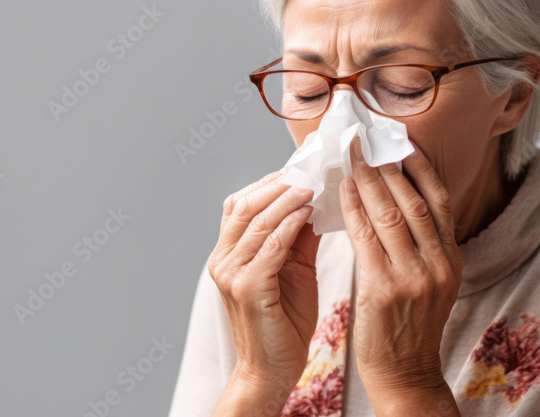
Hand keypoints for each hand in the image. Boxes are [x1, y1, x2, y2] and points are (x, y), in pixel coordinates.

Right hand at [207, 171, 321, 388]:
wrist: (272, 370)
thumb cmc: (284, 323)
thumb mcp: (293, 270)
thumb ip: (298, 236)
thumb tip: (317, 200)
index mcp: (228, 253)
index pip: (239, 204)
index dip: (268, 183)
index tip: (299, 168)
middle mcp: (222, 260)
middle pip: (243, 205)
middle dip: (277, 184)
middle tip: (308, 170)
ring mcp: (230, 274)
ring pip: (256, 221)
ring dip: (287, 199)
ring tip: (313, 185)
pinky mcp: (247, 288)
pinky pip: (270, 247)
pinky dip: (290, 225)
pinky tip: (309, 213)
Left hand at [340, 137, 462, 405]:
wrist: (406, 374)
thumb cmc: (408, 326)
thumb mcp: (429, 283)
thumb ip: (420, 247)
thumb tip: (398, 203)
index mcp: (453, 259)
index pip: (440, 201)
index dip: (420, 168)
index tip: (401, 142)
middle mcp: (439, 264)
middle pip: (414, 201)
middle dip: (388, 166)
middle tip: (367, 139)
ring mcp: (415, 276)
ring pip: (390, 214)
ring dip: (368, 180)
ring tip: (352, 155)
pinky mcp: (385, 289)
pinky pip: (365, 238)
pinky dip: (353, 209)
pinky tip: (342, 191)